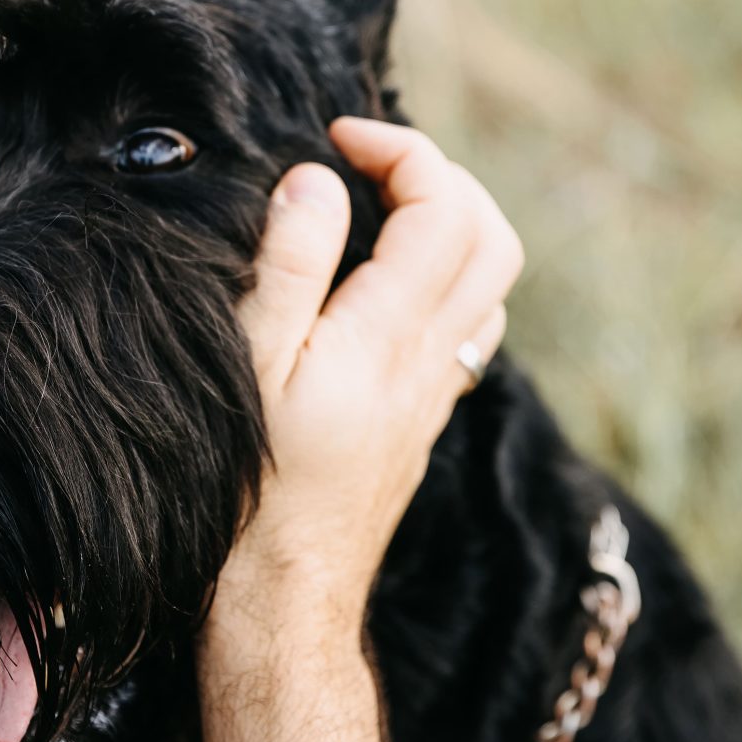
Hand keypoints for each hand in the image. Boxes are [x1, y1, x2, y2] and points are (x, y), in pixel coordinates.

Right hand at [220, 117, 523, 652]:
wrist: (284, 602)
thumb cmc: (251, 491)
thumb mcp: (249, 367)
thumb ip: (289, 266)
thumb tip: (318, 180)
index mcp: (389, 336)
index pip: (444, 208)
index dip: (401, 150)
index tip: (338, 139)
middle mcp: (431, 362)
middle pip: (493, 237)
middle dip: (441, 177)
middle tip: (368, 165)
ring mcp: (435, 395)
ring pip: (489, 285)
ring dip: (451, 228)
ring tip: (379, 214)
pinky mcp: (423, 423)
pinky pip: (467, 329)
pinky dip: (442, 280)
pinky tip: (381, 287)